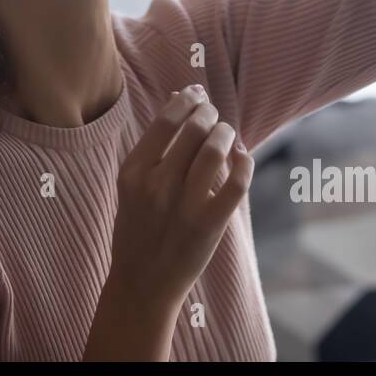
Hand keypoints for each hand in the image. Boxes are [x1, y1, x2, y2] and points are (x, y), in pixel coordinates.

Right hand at [106, 84, 253, 311]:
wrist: (141, 283)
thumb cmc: (137, 229)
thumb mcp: (131, 186)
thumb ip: (152, 149)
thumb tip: (178, 101)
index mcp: (133, 171)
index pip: (166, 120)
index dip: (186, 100)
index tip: (196, 93)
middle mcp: (156, 185)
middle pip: (194, 130)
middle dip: (209, 113)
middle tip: (214, 114)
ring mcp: (183, 206)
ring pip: (215, 151)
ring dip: (226, 133)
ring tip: (227, 132)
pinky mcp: (208, 225)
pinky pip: (236, 184)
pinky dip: (244, 163)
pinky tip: (243, 156)